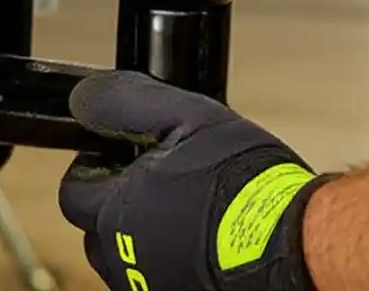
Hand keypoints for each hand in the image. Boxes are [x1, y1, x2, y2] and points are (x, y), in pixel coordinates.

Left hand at [58, 71, 333, 290]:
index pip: (73, 191)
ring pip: (127, 260)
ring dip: (145, 237)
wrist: (295, 244)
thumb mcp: (186, 118)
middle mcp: (123, 259)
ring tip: (188, 215)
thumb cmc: (245, 186)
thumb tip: (84, 97)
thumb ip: (126, 104)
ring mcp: (149, 286)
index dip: (96, 168)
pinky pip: (157, 279)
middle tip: (162, 185)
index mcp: (115, 212)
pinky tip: (203, 244)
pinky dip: (170, 262)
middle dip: (118, 205)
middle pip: (96, 231)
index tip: (124, 158)